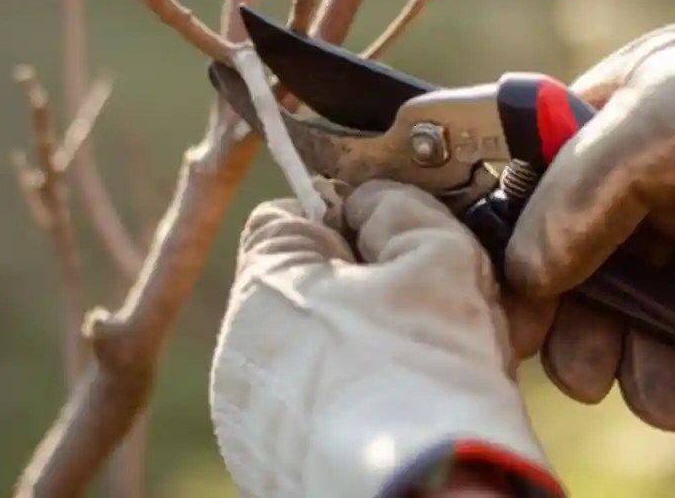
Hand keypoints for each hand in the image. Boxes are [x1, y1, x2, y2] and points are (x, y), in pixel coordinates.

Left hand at [211, 181, 559, 497]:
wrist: (427, 497)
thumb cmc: (429, 374)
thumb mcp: (438, 255)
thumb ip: (397, 207)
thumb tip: (374, 205)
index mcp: (264, 284)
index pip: (287, 217)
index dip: (350, 225)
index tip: (395, 255)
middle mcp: (235, 352)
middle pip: (299, 292)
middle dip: (357, 298)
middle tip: (419, 321)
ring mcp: (245, 420)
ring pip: (305, 359)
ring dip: (352, 359)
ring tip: (413, 383)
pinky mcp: (264, 470)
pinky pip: (306, 418)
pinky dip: (345, 416)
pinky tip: (393, 427)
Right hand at [505, 0, 674, 450]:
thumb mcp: (651, 118)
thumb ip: (579, 191)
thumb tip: (525, 275)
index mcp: (608, 134)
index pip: (548, 216)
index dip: (537, 277)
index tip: (530, 331)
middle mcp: (657, 186)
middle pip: (610, 284)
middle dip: (606, 340)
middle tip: (602, 385)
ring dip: (670, 373)